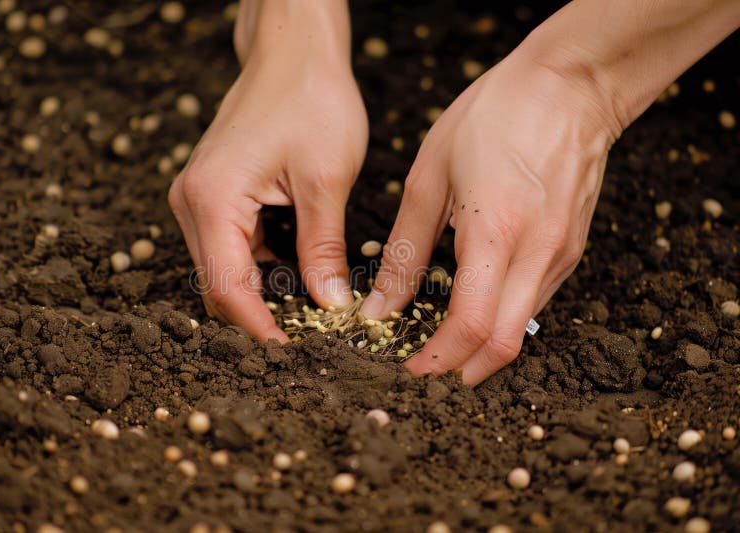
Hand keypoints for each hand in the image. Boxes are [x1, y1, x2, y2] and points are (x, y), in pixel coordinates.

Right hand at [168, 2, 366, 341]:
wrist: (292, 51)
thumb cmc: (310, 98)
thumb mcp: (324, 178)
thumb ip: (323, 247)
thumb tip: (330, 305)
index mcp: (212, 198)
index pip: (228, 287)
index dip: (260, 330)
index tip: (293, 358)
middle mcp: (192, 202)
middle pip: (218, 286)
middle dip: (259, 320)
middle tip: (308, 344)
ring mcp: (198, 199)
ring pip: (222, 272)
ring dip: (260, 298)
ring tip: (307, 319)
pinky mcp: (213, 196)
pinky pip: (230, 250)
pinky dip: (260, 272)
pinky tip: (296, 281)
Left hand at [361, 52, 620, 384]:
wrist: (571, 87)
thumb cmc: (493, 118)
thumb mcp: (431, 178)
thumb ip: (405, 251)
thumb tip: (379, 308)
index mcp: (496, 232)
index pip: (471, 325)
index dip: (437, 360)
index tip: (408, 368)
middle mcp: (538, 254)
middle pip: (503, 345)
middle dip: (460, 369)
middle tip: (422, 367)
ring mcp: (561, 255)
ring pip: (520, 328)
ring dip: (479, 347)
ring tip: (438, 339)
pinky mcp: (569, 250)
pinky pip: (533, 302)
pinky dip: (499, 318)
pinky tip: (471, 304)